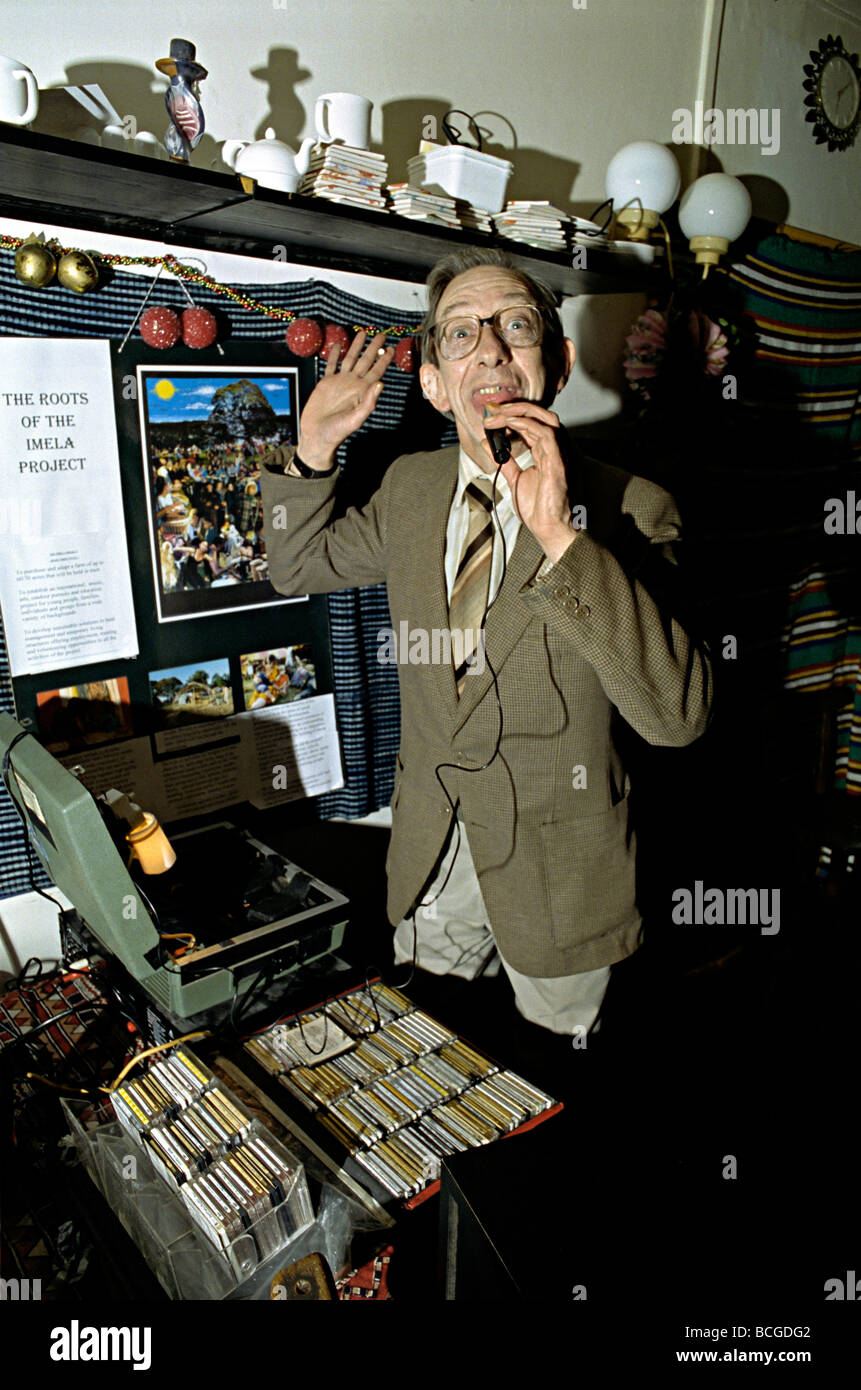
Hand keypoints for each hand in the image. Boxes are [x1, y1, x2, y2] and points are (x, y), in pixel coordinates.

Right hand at [296, 330, 393, 467]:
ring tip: (362, 333)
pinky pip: (331, 365)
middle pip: (365, 361)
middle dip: (373, 348)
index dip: (384, 360)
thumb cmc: (337, 432)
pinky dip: (335, 355)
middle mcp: (353, 384)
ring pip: (350, 359)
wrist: (317, 436)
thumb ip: (369, 402)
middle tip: (381, 335)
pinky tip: (338, 345)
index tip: (391, 348)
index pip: (376, 372)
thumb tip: (381, 384)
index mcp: (362, 392)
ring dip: (356, 346)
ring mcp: (339, 382)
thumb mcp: (356, 419)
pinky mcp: (326, 383)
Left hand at [481, 401, 577, 563]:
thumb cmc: (539, 510)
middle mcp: (558, 450)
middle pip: (542, 415)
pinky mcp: (559, 462)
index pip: (534, 423)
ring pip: (545, 419)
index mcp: (549, 453)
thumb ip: (504, 461)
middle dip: (516, 408)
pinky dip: (526, 424)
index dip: (514, 414)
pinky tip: (508, 424)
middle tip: (492, 410)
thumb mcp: (515, 479)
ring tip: (496, 416)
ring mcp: (561, 455)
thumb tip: (488, 444)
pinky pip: (546, 434)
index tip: (492, 415)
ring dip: (518, 413)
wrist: (550, 530)